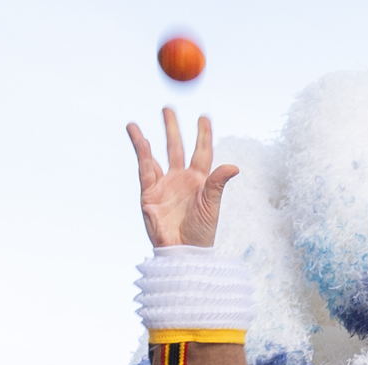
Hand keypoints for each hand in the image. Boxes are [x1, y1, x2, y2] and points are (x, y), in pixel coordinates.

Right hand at [128, 108, 238, 247]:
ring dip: (144, 140)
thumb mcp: (212, 206)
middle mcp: (180, 179)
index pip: (201, 151)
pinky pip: (144, 170)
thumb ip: (218, 183)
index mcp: (199, 180)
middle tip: (167, 108)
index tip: (204, 117)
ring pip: (153, 156)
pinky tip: (140, 139)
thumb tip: (234, 166)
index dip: (203, 134)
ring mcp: (163, 186)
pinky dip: (142, 155)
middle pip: (175, 147)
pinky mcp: (149, 194)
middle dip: (172, 128)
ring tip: (133, 125)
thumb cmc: (201, 233)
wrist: (183, 253)